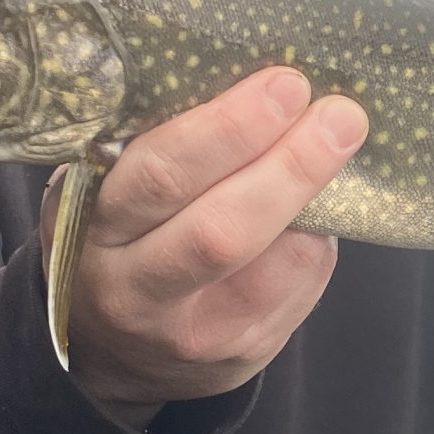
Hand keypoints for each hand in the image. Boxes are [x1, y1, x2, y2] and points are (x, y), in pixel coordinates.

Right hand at [41, 64, 367, 420]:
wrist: (116, 356)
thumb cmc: (116, 242)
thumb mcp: (102, 194)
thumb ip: (149, 148)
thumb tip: (248, 77)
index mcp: (93, 234)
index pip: (160, 179)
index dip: (228, 130)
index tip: (284, 84)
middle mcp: (140, 292)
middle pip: (223, 230)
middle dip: (290, 165)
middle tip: (339, 114)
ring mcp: (197, 332)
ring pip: (277, 263)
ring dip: (317, 194)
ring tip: (340, 136)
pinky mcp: (247, 352)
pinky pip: (302, 284)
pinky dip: (319, 232)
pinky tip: (322, 198)